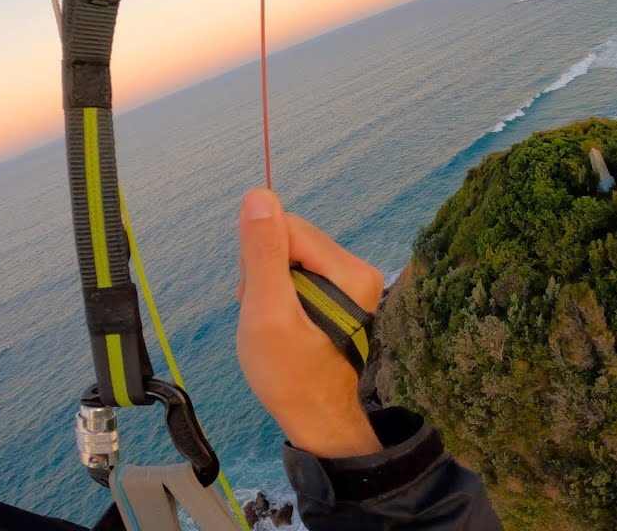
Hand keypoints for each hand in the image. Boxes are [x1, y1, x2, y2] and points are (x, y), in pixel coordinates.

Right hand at [236, 188, 383, 457]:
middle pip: (292, 241)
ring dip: (273, 288)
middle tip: (264, 318)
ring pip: (294, 259)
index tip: (256, 299)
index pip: (287, 227)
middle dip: (266, 274)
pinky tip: (286, 328)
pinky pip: (304, 278)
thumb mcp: (266, 312)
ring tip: (275, 327)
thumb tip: (259, 195)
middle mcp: (359, 270)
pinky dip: (285, 299)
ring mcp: (354, 285)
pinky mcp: (345, 298)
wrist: (320, 422)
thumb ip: (262, 253)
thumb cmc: (291, 375)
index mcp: (349, 271)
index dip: (259, 259)